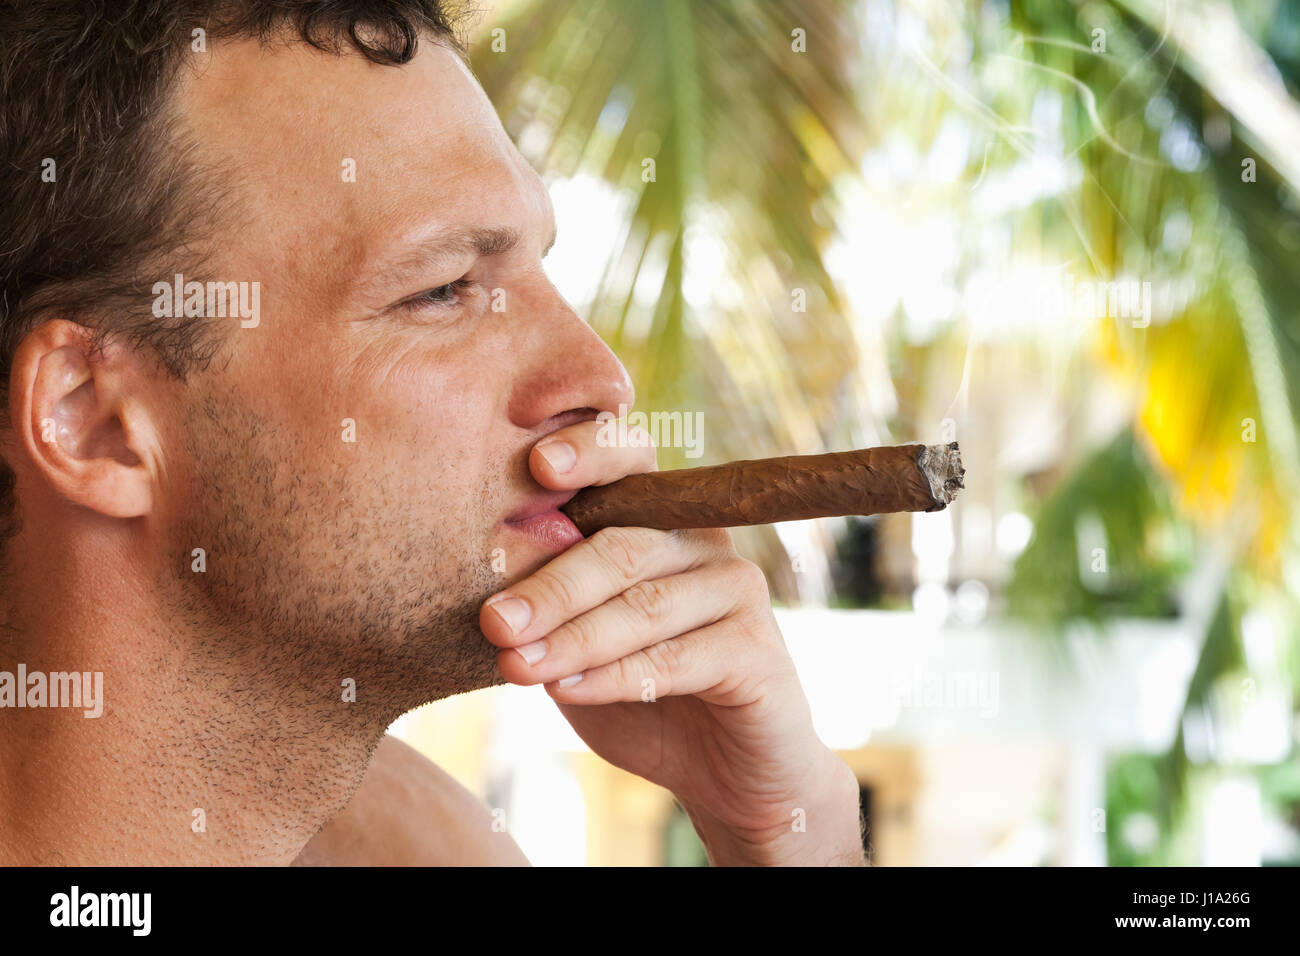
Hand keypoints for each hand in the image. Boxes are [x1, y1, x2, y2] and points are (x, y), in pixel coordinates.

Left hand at [481, 420, 864, 864]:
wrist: (722, 771)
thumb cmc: (640, 697)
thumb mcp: (578, 648)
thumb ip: (547, 610)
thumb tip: (493, 570)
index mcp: (656, 520)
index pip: (628, 463)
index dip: (589, 453)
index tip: (538, 465)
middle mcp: (701, 541)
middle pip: (623, 547)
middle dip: (551, 586)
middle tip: (495, 622)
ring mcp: (736, 589)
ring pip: (645, 605)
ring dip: (574, 638)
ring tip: (518, 665)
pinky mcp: (756, 649)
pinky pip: (675, 659)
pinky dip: (614, 676)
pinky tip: (568, 690)